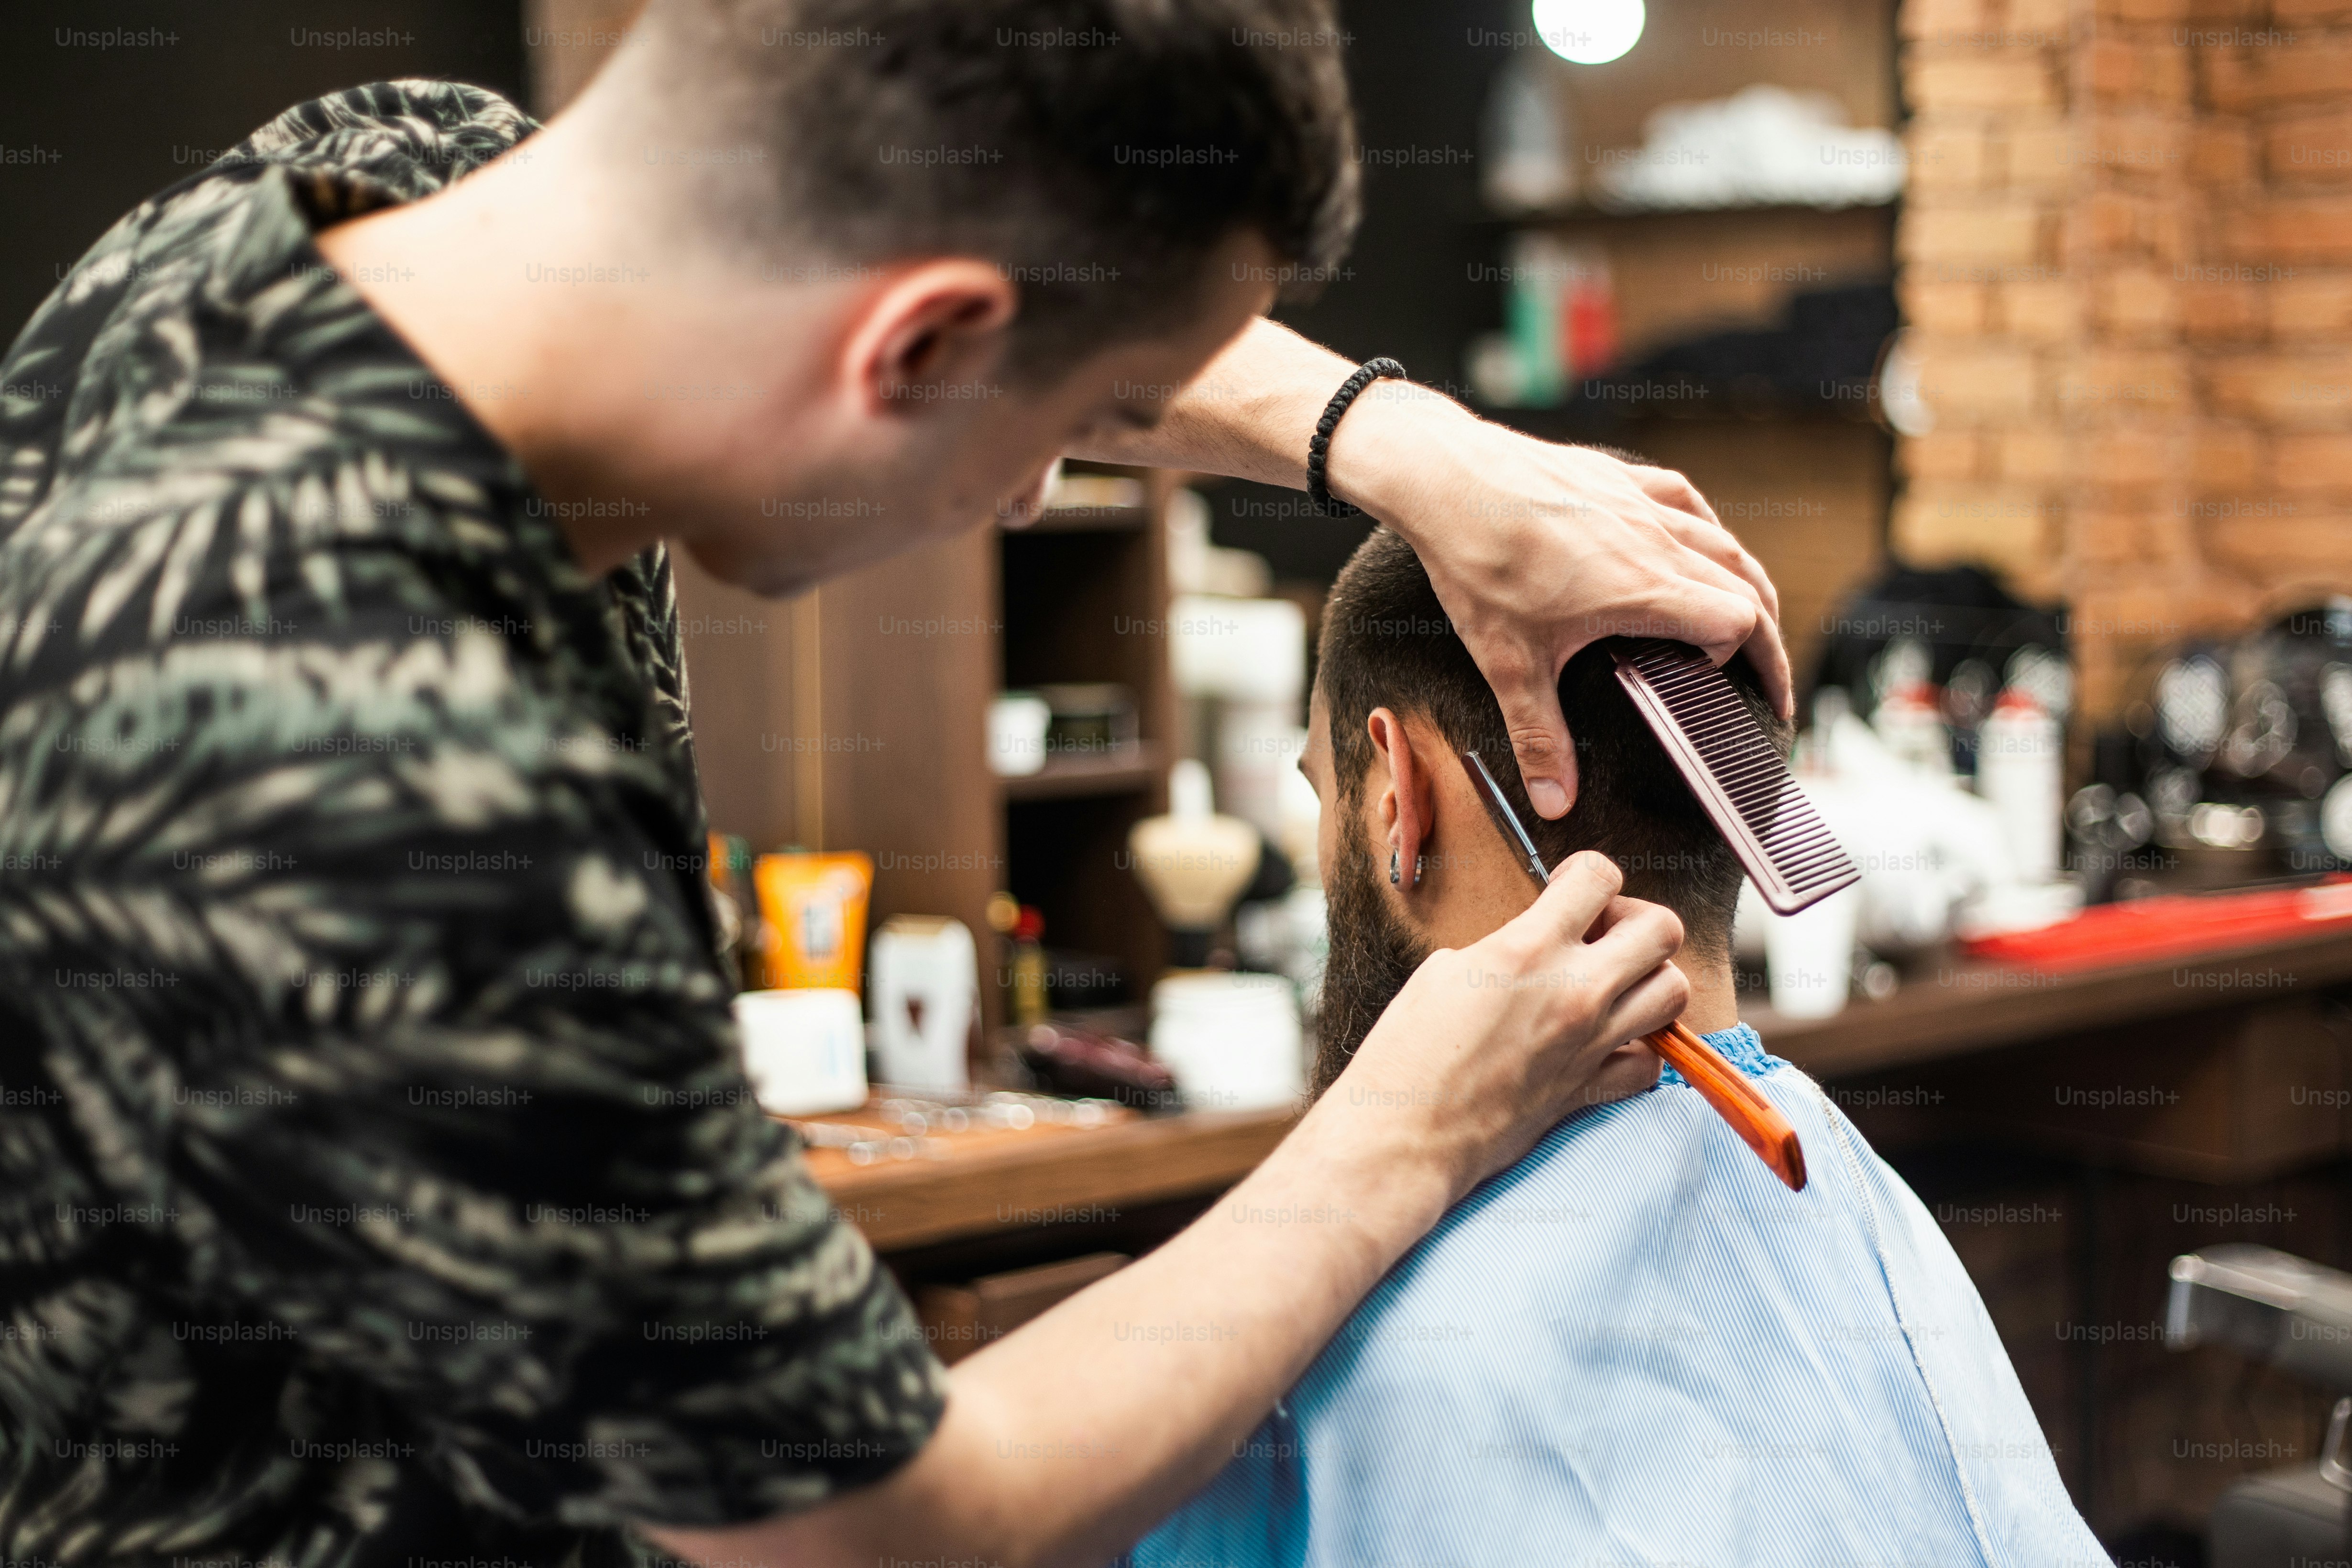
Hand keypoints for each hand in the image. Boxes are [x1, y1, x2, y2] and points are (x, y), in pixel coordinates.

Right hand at [1324, 851, 1686, 1200]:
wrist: (1406, 1134)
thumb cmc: (1407, 1054)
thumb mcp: (1444, 971)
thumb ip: (1504, 949)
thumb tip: (1529, 950)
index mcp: (1528, 949)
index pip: (1599, 876)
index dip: (1587, 872)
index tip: (1571, 887)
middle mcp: (1574, 992)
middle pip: (1661, 929)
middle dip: (1636, 918)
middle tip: (1600, 932)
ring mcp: (1590, 1043)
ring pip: (1673, 991)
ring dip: (1650, 978)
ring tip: (1612, 983)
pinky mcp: (1589, 1090)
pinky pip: (1650, 1064)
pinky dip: (1639, 1050)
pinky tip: (1606, 1042)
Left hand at [1331, 393, 1792, 817]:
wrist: (1446, 479)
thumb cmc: (1480, 563)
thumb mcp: (1510, 663)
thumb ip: (1540, 736)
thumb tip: (1555, 802)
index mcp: (1645, 589)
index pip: (1739, 623)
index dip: (1749, 662)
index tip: (1730, 693)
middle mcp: (1657, 541)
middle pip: (1747, 586)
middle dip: (1766, 637)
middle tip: (1766, 676)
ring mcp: (1640, 504)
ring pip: (1723, 543)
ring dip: (1746, 583)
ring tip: (1752, 618)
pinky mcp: (1617, 479)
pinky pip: (1685, 501)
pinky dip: (1705, 529)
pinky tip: (1700, 542)